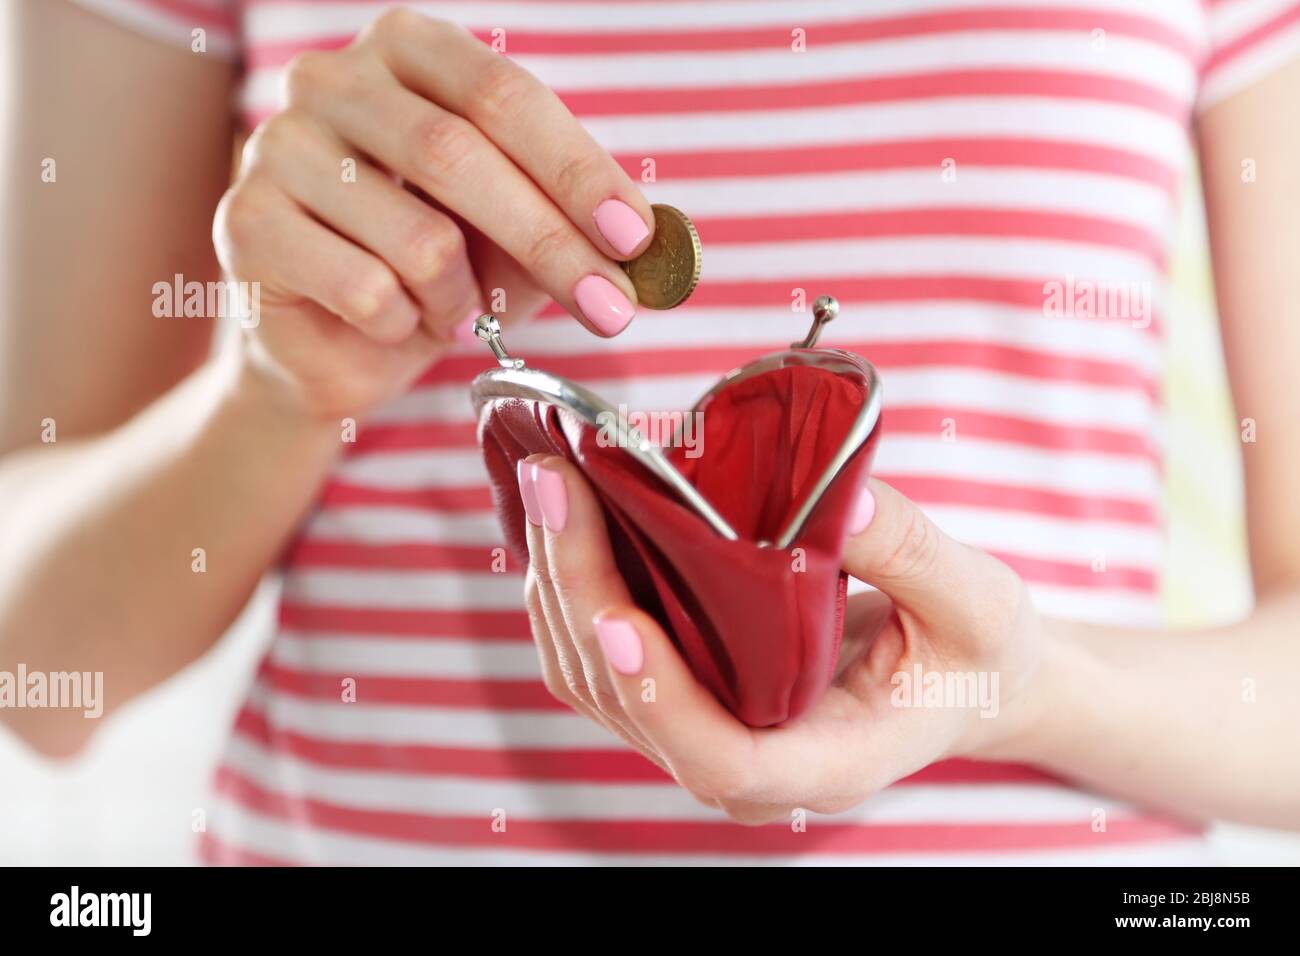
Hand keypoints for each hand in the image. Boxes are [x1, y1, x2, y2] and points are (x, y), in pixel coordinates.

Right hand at [213, 7, 650, 421]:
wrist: (335, 342)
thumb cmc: (435, 267)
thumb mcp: (516, 229)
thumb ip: (574, 217)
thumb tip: (655, 239)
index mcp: (407, 50)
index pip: (504, 94)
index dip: (576, 169)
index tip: (635, 239)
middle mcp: (330, 79)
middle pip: (459, 154)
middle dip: (550, 242)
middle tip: (611, 309)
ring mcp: (276, 146)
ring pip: (416, 236)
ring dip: (460, 295)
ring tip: (450, 307)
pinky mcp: (244, 225)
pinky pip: (365, 290)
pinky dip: (403, 323)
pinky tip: (389, 319)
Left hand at [518, 455, 1052, 822]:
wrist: (958, 675)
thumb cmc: (973, 651)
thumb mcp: (976, 601)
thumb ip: (913, 554)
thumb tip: (841, 498)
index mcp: (827, 762)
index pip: (722, 759)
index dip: (661, 696)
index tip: (621, 616)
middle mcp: (748, 765)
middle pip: (631, 702)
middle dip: (581, 592)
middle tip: (557, 485)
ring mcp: (703, 732)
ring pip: (596, 678)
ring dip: (562, 581)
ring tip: (552, 482)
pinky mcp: (682, 692)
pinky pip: (601, 653)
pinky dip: (574, 584)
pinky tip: (569, 514)